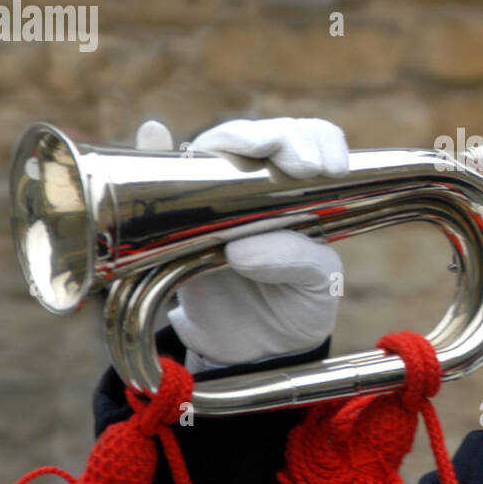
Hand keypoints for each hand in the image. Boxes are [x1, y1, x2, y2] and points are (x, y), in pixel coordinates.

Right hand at [135, 118, 348, 371]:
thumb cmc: (295, 304)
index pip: (313, 141)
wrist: (254, 350)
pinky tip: (153, 133)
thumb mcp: (317, 286)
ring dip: (233, 140)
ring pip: (220, 147)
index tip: (329, 167)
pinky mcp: (176, 219)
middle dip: (282, 137)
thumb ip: (297, 261)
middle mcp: (260, 182)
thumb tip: (240, 247)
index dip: (320, 141)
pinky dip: (153, 150)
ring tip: (247, 149)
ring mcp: (215, 195)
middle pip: (267, 135)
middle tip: (300, 165)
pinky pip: (159, 177)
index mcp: (304, 191)